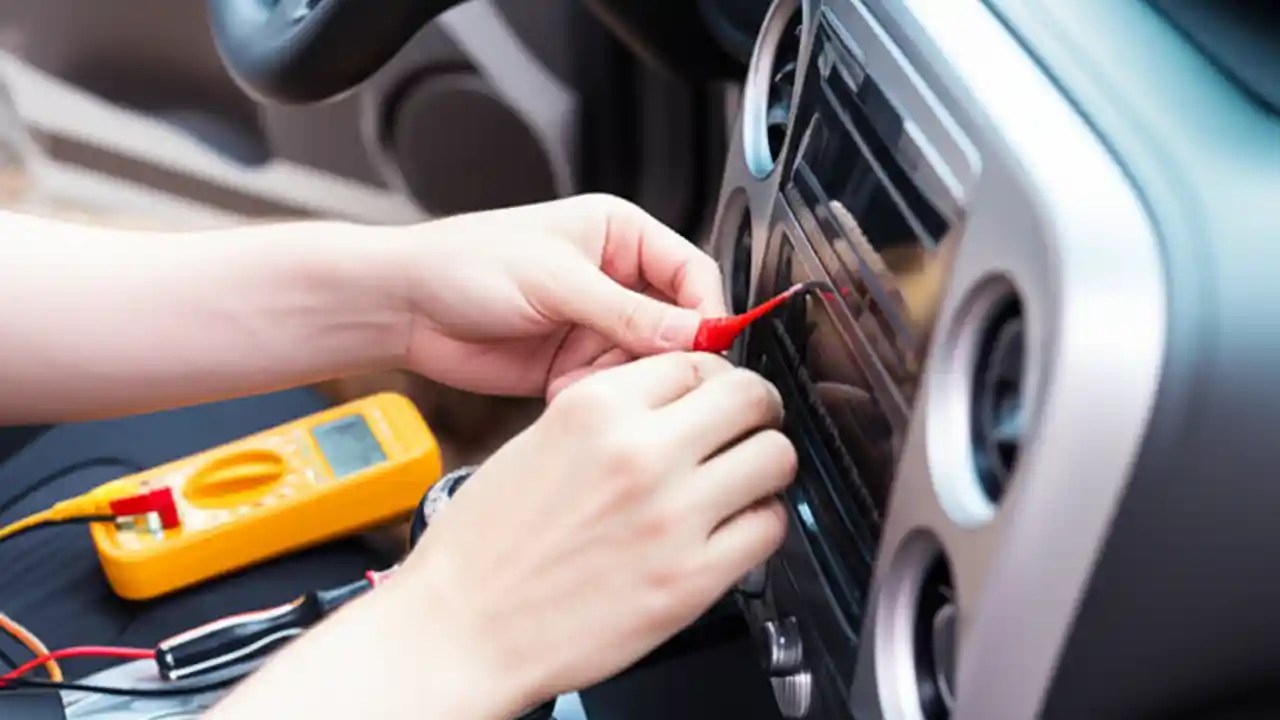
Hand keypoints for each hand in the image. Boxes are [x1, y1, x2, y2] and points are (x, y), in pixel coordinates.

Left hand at [391, 194, 726, 398]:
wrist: (404, 306)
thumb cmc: (464, 264)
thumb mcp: (556, 281)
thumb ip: (628, 313)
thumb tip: (693, 335)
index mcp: (620, 234)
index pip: (692, 273)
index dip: (706, 311)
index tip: (709, 347)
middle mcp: (614, 278)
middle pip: (675, 325)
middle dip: (663, 355)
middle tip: (649, 375)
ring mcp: (593, 324)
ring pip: (643, 364)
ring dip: (621, 379)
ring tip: (585, 377)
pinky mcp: (572, 363)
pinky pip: (607, 388)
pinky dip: (592, 395)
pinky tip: (562, 388)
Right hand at [391, 352, 796, 715]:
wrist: (461, 631)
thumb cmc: (484, 547)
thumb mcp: (536, 444)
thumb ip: (610, 417)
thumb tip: (675, 404)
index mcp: (593, 409)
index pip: (694, 361)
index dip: (711, 379)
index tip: (713, 396)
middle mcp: (639, 452)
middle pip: (749, 395)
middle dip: (755, 409)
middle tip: (748, 428)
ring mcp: (672, 516)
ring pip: (775, 456)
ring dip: (767, 463)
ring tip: (746, 479)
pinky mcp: (691, 579)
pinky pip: (770, 527)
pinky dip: (762, 522)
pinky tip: (735, 528)